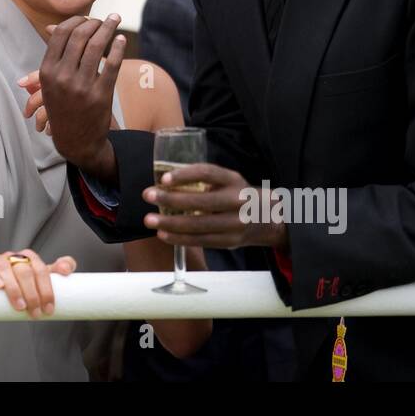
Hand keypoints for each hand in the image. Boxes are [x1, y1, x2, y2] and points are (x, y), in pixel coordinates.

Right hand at [0, 249, 75, 317]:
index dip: (47, 289)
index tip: (50, 308)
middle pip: (26, 272)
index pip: (42, 270)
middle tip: (36, 313)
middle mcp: (14, 257)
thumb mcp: (37, 274)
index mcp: (30, 258)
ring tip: (21, 307)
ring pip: (7, 270)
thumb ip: (55, 271)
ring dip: (15, 289)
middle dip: (33, 294)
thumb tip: (68, 269)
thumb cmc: (17, 276)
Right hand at [36, 14, 126, 174]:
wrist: (76, 140)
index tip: (86, 18)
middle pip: (80, 35)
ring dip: (108, 28)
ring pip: (96, 46)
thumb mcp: (50, 83)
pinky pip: (112, 64)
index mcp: (47, 72)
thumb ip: (54, 55)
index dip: (76, 20)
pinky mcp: (101, 94)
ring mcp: (82, 86)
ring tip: (115, 20)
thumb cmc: (63, 106)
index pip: (61, 34)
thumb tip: (52, 26)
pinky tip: (121, 39)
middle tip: (104, 19)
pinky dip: (118, 47)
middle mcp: (62, 77)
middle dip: (94, 21)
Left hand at [142, 163, 286, 249]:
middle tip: (148, 195)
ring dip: (170, 223)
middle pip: (200, 201)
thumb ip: (203, 180)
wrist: (266, 218)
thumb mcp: (227, 181)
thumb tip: (164, 183)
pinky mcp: (229, 241)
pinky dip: (179, 239)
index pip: (208, 173)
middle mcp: (237, 201)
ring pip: (198, 225)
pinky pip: (200, 241)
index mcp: (233, 180)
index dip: (185, 175)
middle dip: (170, 199)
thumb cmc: (236, 195)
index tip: (163, 178)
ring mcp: (235, 224)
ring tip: (149, 220)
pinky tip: (163, 234)